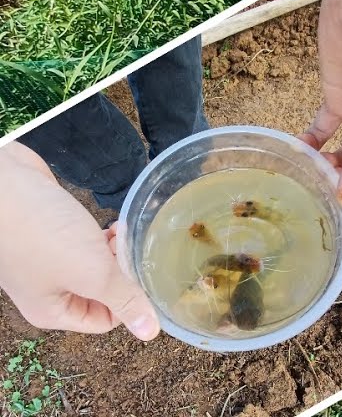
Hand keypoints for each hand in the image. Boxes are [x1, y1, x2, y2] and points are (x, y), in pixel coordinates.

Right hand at [0, 142, 159, 339]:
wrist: (4, 187)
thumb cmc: (42, 234)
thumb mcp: (92, 273)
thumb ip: (124, 300)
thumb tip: (149, 333)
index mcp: (52, 311)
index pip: (104, 321)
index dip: (127, 300)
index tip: (137, 273)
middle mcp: (49, 291)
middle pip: (103, 292)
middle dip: (121, 271)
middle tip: (124, 249)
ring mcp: (49, 262)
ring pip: (97, 266)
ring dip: (113, 252)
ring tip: (116, 232)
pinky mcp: (53, 235)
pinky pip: (87, 244)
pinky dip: (102, 236)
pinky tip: (110, 223)